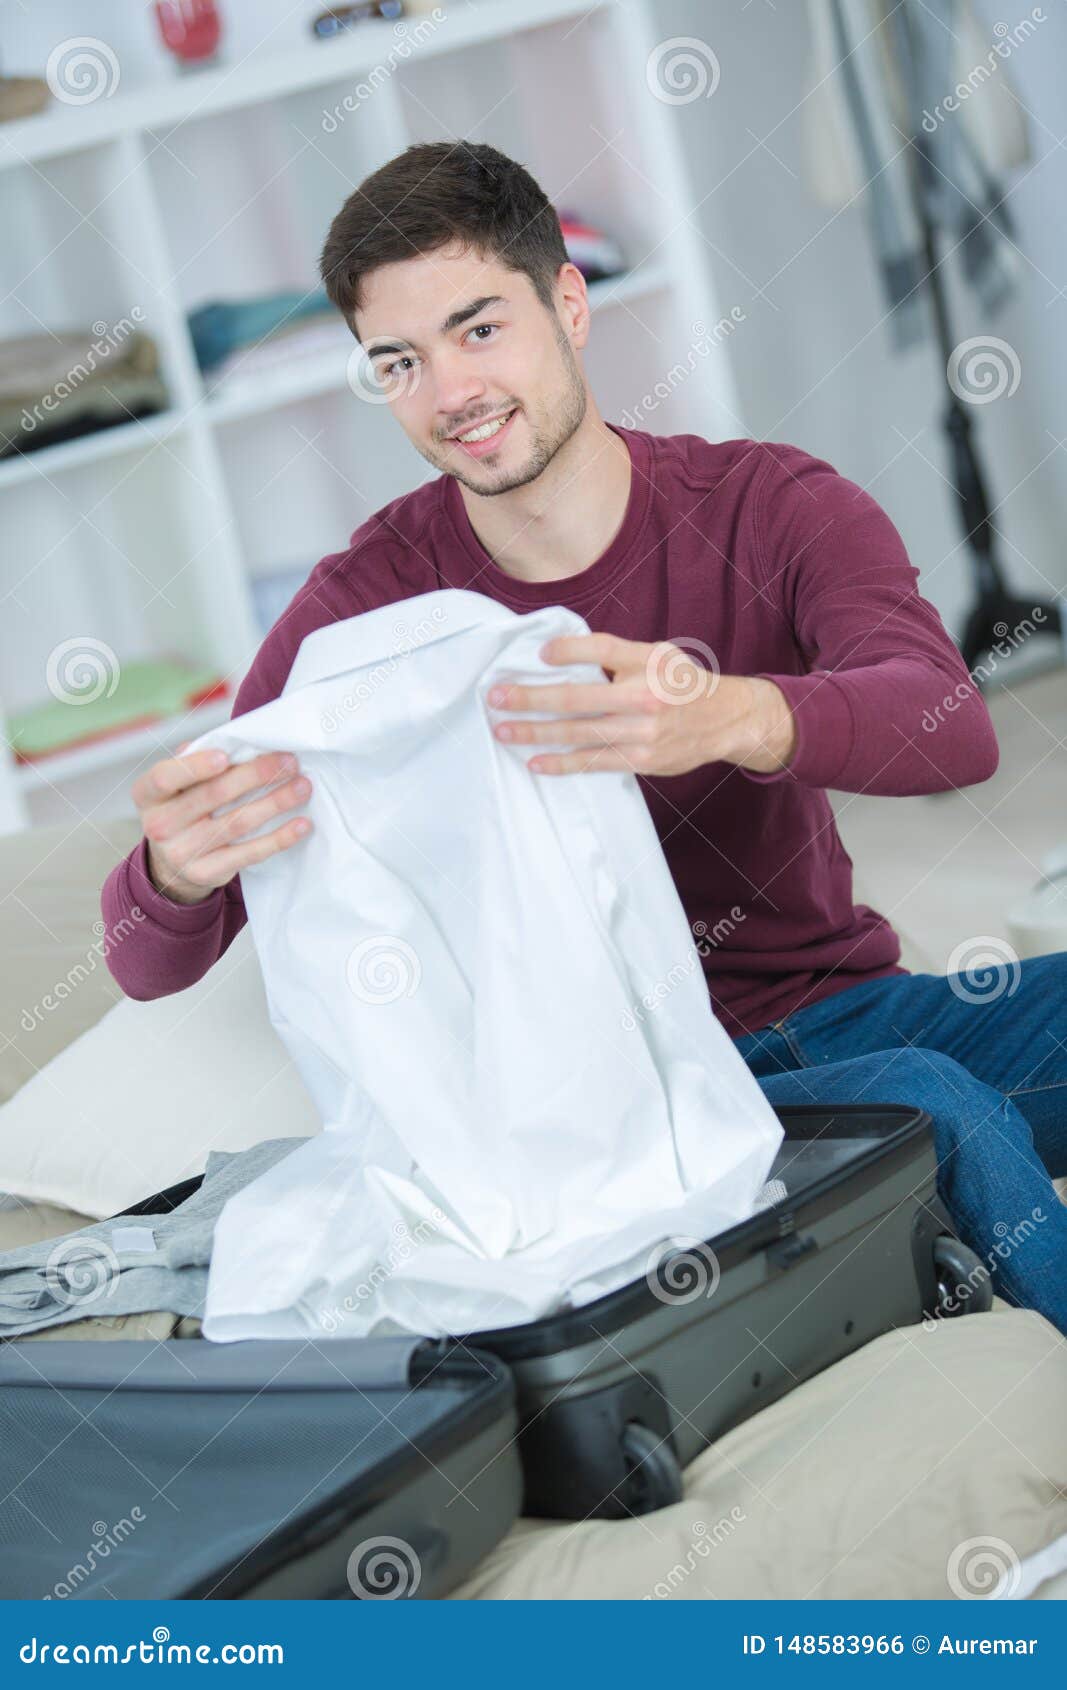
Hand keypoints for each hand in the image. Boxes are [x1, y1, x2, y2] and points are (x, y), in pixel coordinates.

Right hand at [133, 744, 313, 904]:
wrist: (172, 862)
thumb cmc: (184, 806)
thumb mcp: (178, 783)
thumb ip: (197, 758)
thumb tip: (235, 740)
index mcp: (148, 793)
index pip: (166, 777)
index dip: (196, 766)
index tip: (227, 756)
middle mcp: (159, 824)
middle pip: (213, 795)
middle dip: (256, 775)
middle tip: (289, 762)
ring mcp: (182, 852)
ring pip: (238, 822)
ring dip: (276, 802)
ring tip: (303, 787)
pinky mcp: (206, 872)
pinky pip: (249, 854)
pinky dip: (280, 838)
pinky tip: (302, 824)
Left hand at [485, 633, 796, 775]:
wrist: (726, 720)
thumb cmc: (682, 683)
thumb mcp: (658, 653)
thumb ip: (617, 653)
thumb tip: (561, 651)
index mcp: (649, 663)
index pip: (602, 650)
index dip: (568, 651)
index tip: (539, 653)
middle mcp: (645, 697)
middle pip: (578, 697)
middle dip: (532, 698)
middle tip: (496, 696)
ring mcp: (643, 733)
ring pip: (580, 733)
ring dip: (536, 733)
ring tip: (504, 730)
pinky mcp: (642, 760)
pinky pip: (594, 763)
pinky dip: (562, 764)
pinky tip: (535, 762)